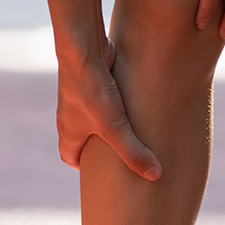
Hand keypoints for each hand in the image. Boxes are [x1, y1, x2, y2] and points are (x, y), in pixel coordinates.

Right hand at [56, 40, 162, 180]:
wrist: (82, 49)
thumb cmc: (91, 92)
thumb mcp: (115, 129)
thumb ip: (134, 152)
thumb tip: (155, 175)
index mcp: (68, 132)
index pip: (69, 156)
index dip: (84, 167)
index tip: (100, 173)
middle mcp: (70, 115)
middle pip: (82, 137)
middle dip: (99, 147)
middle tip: (119, 155)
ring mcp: (80, 96)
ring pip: (93, 116)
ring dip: (109, 123)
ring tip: (131, 130)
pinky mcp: (93, 79)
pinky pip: (103, 96)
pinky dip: (116, 102)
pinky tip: (135, 103)